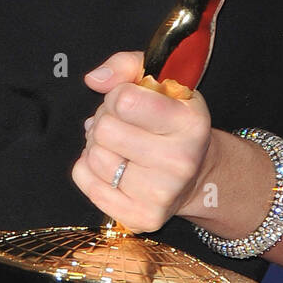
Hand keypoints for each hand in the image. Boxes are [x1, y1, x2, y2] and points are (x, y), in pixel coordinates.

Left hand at [71, 51, 216, 232]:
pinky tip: (114, 164)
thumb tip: (94, 79)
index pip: (124, 101)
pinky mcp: (141, 217)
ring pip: (93, 156)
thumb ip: (127, 65)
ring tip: (119, 144)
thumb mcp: (162, 81)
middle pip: (104, 130)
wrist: (197, 174)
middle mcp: (180, 161)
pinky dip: (89, 168)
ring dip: (98, 145)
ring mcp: (161, 194)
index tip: (131, 100)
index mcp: (190, 122)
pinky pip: (84, 180)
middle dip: (106, 120)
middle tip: (123, 123)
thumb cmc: (173, 121)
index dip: (119, 95)